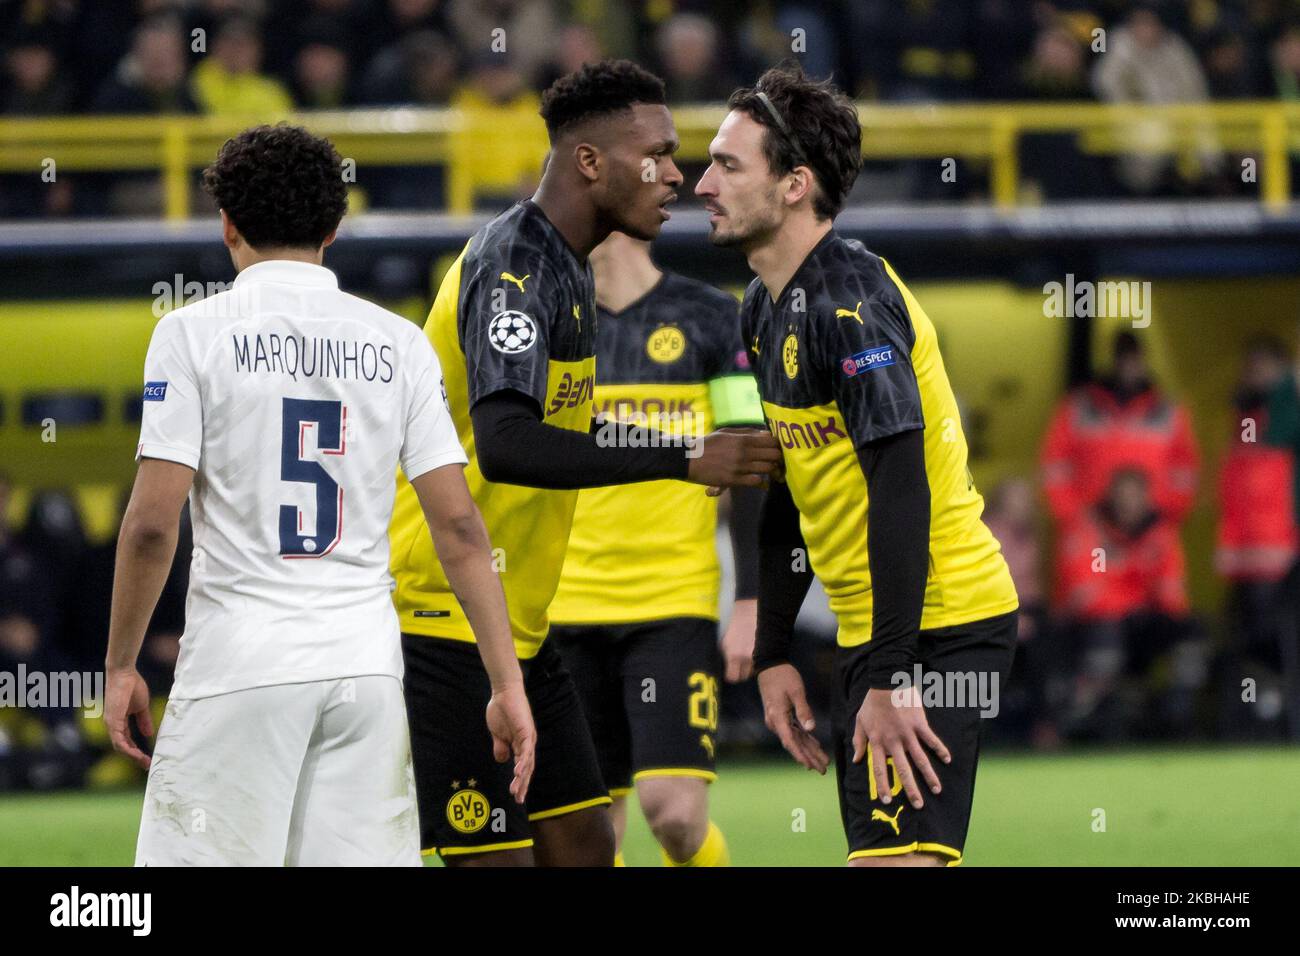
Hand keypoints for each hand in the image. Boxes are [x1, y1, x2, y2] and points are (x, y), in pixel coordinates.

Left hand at [104, 666, 153, 769]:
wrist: (124, 674)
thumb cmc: (132, 686)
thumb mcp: (141, 707)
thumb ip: (144, 721)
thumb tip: (149, 734)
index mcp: (119, 722)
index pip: (126, 741)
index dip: (136, 750)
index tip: (147, 758)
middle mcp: (113, 725)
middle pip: (122, 747)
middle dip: (135, 757)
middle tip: (147, 765)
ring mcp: (112, 724)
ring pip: (120, 747)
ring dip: (132, 756)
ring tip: (145, 762)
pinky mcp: (113, 721)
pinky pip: (119, 740)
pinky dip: (128, 749)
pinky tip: (137, 754)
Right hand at [486, 683, 535, 803]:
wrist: (502, 693)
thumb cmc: (500, 711)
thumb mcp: (498, 734)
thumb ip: (501, 747)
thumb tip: (502, 761)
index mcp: (521, 745)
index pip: (523, 767)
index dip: (520, 781)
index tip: (515, 795)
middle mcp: (527, 743)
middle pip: (527, 768)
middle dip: (522, 784)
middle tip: (518, 799)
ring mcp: (528, 737)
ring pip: (527, 762)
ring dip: (522, 777)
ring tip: (516, 790)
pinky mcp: (526, 731)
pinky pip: (525, 749)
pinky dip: (522, 761)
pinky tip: (518, 772)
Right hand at [688, 428, 781, 488]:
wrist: (688, 459)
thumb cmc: (707, 444)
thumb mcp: (726, 432)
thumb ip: (747, 432)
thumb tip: (766, 434)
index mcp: (742, 439)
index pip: (772, 441)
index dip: (777, 445)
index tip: (775, 449)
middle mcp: (743, 452)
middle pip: (774, 455)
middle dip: (778, 459)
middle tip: (775, 462)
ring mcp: (739, 467)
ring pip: (768, 469)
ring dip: (770, 471)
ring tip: (768, 472)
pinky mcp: (733, 480)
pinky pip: (756, 482)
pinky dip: (761, 482)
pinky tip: (758, 480)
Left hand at [720, 600, 756, 681]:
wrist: (750, 611)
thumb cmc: (735, 626)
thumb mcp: (725, 642)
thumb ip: (726, 657)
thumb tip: (725, 669)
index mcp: (733, 656)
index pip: (733, 677)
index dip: (732, 676)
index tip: (732, 672)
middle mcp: (747, 658)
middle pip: (745, 676)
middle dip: (743, 672)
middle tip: (741, 665)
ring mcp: (759, 655)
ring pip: (755, 671)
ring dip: (753, 666)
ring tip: (750, 657)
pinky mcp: (768, 651)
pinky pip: (764, 663)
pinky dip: (761, 661)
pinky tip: (758, 654)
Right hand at [757, 663, 828, 772]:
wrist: (769, 665)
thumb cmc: (783, 676)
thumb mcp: (796, 691)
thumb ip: (803, 710)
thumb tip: (811, 728)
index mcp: (777, 717)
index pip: (790, 741)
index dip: (801, 755)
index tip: (810, 766)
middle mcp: (776, 722)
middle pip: (794, 744)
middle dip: (809, 757)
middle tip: (823, 770)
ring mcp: (778, 720)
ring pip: (796, 739)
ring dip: (809, 750)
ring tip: (822, 762)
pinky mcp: (782, 715)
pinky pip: (795, 731)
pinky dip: (806, 739)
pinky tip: (816, 746)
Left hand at [851, 686, 949, 808]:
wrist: (887, 681)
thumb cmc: (872, 702)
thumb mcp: (860, 721)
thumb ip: (858, 741)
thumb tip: (856, 759)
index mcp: (877, 742)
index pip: (879, 769)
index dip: (882, 785)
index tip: (887, 800)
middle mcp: (893, 741)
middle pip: (903, 770)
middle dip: (911, 789)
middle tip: (918, 805)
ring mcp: (907, 734)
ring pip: (920, 759)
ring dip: (929, 776)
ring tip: (936, 790)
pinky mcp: (920, 724)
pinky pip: (931, 740)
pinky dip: (940, 750)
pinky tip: (948, 760)